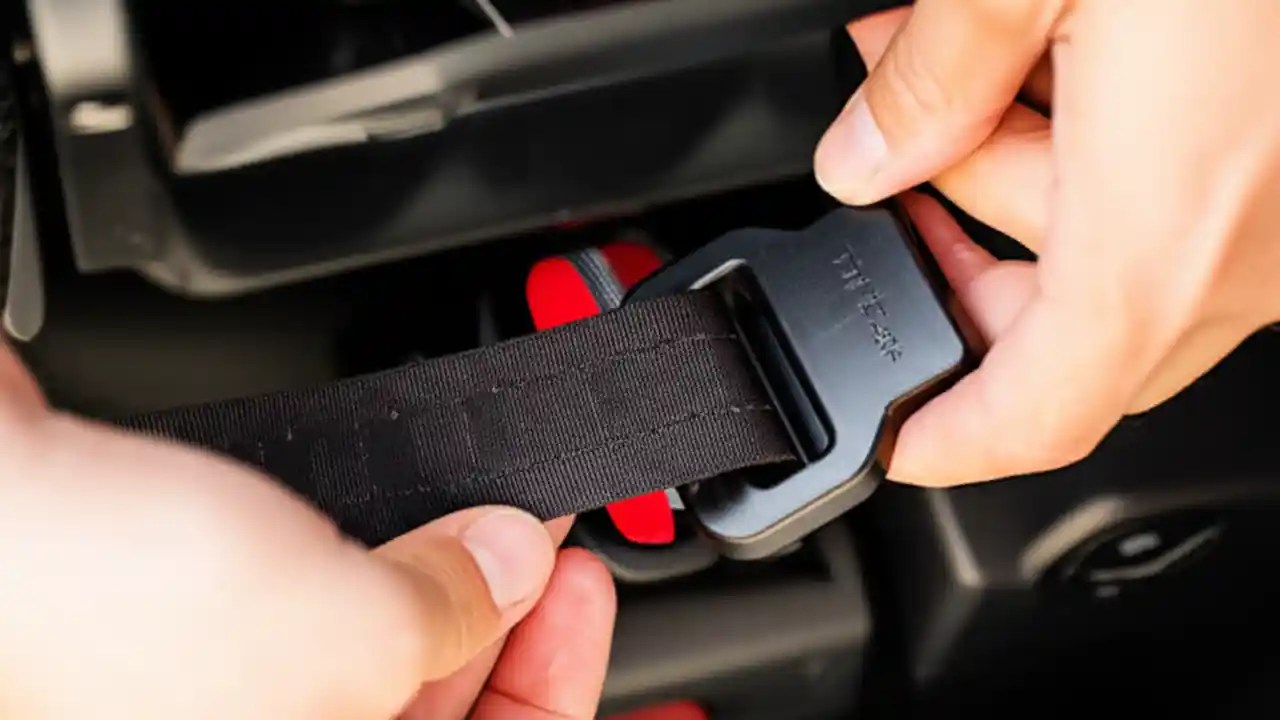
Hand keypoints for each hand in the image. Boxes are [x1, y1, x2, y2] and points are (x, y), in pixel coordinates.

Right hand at [0, 345, 615, 718]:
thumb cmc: (99, 609)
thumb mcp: (348, 629)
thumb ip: (453, 608)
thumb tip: (508, 562)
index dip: (552, 688)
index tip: (577, 606)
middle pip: (431, 716)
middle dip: (508, 629)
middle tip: (551, 551)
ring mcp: (224, 701)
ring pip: (377, 662)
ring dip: (450, 585)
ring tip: (503, 518)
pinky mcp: (195, 636)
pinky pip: (318, 613)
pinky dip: (375, 564)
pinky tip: (414, 514)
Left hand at [814, 1, 1279, 485]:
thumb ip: (932, 80)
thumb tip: (864, 160)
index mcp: (1168, 229)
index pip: (1039, 411)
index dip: (953, 444)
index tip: (895, 440)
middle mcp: (1255, 252)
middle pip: (1064, 329)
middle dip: (959, 251)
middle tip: (895, 158)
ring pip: (1127, 262)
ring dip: (1028, 187)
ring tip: (971, 66)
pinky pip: (1194, 214)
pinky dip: (1112, 168)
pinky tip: (1076, 69)